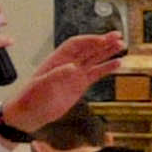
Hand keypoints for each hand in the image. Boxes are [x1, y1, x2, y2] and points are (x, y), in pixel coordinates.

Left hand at [0, 30, 130, 130]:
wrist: (30, 114)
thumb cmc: (30, 99)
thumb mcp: (41, 86)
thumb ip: (56, 76)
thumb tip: (72, 67)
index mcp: (57, 60)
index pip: (76, 45)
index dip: (90, 41)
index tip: (103, 40)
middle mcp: (67, 64)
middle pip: (88, 49)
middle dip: (103, 42)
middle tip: (118, 37)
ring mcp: (75, 75)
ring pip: (94, 59)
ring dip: (108, 52)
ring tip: (122, 46)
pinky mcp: (80, 85)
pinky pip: (96, 74)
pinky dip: (107, 68)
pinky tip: (117, 63)